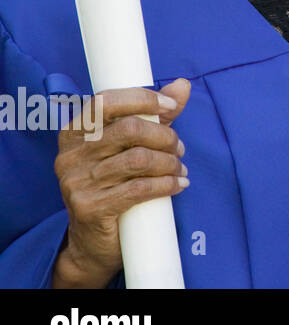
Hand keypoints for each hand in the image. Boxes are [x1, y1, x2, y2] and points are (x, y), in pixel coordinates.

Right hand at [51, 79, 190, 288]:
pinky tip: (179, 184)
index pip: (106, 101)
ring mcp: (76, 182)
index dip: (143, 99)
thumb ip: (155, 115)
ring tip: (180, 168)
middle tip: (179, 149)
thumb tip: (183, 85)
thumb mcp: (132, 145)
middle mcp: (70, 155)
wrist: (92, 240)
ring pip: (138, 160)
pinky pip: (138, 189)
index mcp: (75, 132)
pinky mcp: (89, 208)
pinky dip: (167, 184)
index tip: (171, 106)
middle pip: (130, 130)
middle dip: (165, 136)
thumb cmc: (114, 182)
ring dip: (169, 163)